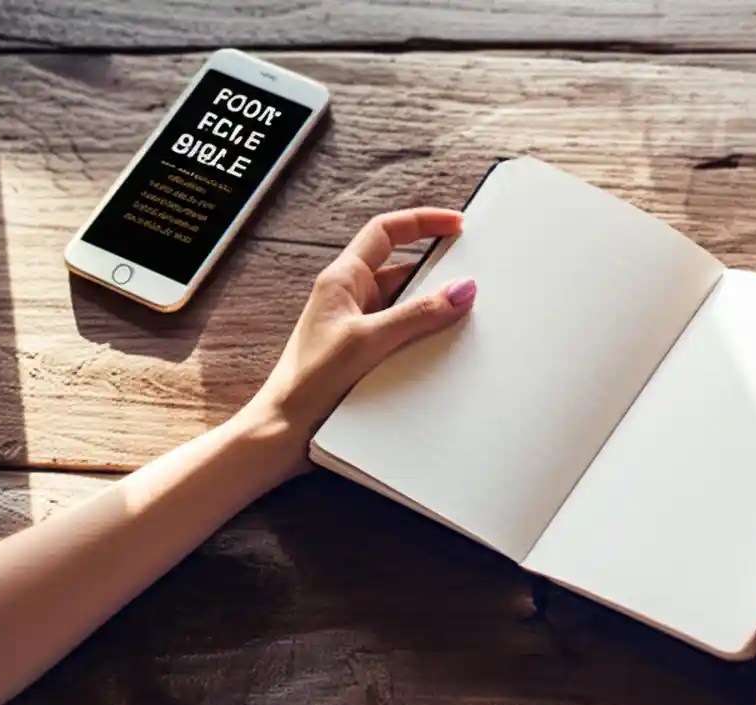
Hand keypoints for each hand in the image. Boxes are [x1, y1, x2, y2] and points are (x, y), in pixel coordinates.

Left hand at [243, 207, 475, 463]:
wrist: (283, 432)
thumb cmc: (309, 383)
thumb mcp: (368, 342)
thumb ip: (417, 315)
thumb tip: (462, 289)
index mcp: (342, 279)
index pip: (386, 231)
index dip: (422, 221)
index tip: (457, 225)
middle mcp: (349, 297)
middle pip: (401, 268)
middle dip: (436, 270)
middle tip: (473, 274)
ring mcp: (356, 325)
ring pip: (404, 303)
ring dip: (431, 308)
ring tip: (464, 315)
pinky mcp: (363, 353)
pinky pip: (402, 332)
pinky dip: (424, 334)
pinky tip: (444, 348)